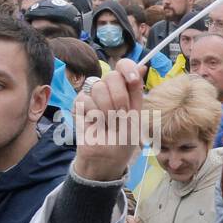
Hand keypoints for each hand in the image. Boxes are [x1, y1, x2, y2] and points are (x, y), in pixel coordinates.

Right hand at [73, 59, 146, 181]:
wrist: (108, 157)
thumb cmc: (124, 139)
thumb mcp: (136, 116)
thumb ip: (137, 92)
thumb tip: (143, 66)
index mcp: (125, 88)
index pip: (124, 66)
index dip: (127, 68)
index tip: (132, 80)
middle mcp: (109, 88)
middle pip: (112, 76)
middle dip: (120, 98)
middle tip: (121, 115)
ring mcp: (93, 95)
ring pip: (98, 87)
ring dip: (107, 110)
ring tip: (109, 123)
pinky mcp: (78, 104)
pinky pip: (85, 99)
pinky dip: (94, 115)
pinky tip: (96, 124)